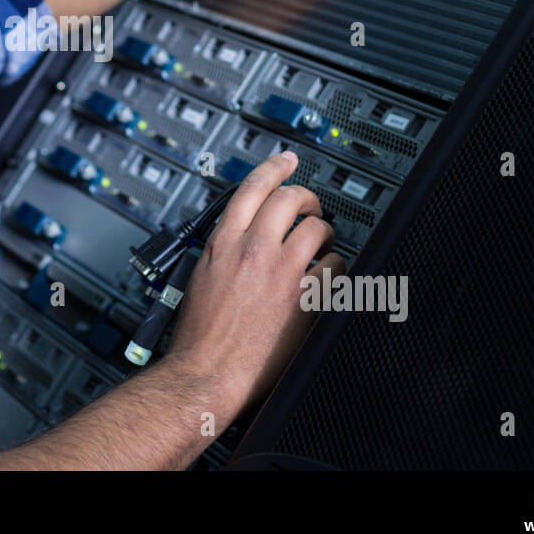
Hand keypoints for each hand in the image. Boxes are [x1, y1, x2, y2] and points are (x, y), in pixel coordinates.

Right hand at [166, 152, 345, 423]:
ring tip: (322, 244)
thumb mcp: (199, 276)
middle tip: (311, 206)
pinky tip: (329, 278)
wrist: (206, 373)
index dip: (274, 167)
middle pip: (290, 200)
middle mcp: (254, 250)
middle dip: (306, 197)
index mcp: (223, 243)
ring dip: (324, 233)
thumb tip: (242, 238)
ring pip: (318, 229)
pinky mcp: (306, 299)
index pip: (252, 188)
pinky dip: (336, 268)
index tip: (287, 160)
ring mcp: (282, 273)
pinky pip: (336, 268)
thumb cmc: (197, 337)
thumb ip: (223, 251)